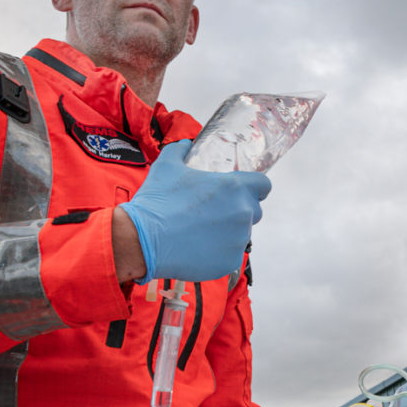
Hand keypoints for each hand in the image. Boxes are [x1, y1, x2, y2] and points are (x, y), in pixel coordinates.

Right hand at [120, 140, 270, 281]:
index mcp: (234, 187)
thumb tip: (185, 145)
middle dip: (240, 210)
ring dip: (229, 232)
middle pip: (255, 210)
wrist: (142, 240)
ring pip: (243, 234)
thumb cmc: (156, 202)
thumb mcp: (166, 167)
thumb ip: (180, 151)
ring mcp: (239, 239)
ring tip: (201, 231)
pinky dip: (219, 252)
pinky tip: (198, 248)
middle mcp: (243, 213)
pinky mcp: (231, 261)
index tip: (245, 191)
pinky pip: (231, 254)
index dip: (255, 187)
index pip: (264, 185)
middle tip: (216, 212)